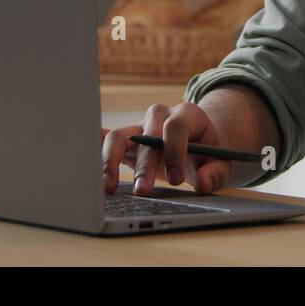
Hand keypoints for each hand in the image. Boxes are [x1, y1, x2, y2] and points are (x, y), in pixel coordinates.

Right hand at [101, 102, 229, 196]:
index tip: (176, 180)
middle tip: (142, 190)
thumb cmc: (209, 152)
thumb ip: (216, 173)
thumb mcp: (222, 161)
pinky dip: (94, 149)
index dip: (175, 151)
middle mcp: (160, 116)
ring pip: (118, 136)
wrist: (200, 142)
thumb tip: (203, 184)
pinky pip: (106, 140)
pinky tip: (82, 161)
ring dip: (110, 161)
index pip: (176, 126)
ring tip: (108, 187)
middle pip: (146, 134)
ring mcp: (139, 127)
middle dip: (144, 164)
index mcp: (187, 115)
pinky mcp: (126, 140)